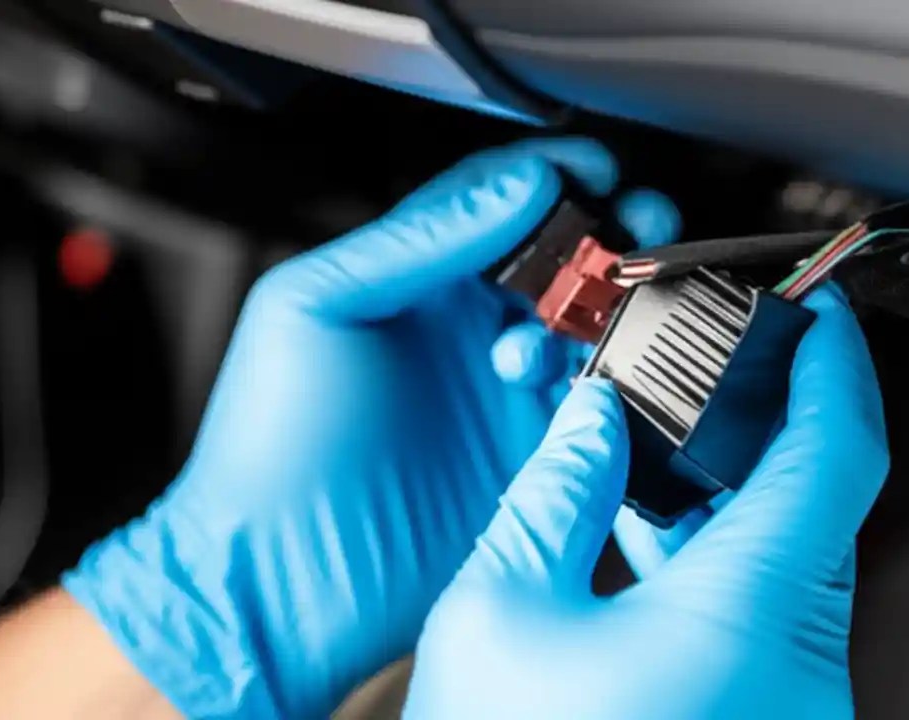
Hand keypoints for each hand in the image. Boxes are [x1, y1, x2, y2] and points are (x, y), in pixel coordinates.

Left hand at [61, 139, 679, 717]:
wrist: (278, 581)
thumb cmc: (268, 444)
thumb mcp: (315, 304)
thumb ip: (417, 239)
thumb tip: (519, 185)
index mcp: (410, 282)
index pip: (495, 201)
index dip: (554, 177)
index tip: (601, 169)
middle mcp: (463, 334)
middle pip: (559, 260)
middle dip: (609, 234)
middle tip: (640, 227)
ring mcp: (502, 399)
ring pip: (587, 330)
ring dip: (612, 311)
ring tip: (604, 316)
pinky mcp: (533, 461)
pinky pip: (598, 406)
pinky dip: (615, 384)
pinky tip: (604, 378)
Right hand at [404, 286, 889, 719]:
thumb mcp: (501, 604)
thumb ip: (558, 487)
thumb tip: (593, 411)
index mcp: (747, 617)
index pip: (836, 451)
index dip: (833, 366)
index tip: (815, 313)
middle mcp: (796, 666)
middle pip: (815, 500)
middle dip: (759, 420)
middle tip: (701, 361)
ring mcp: (789, 703)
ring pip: (789, 558)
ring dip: (727, 491)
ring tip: (652, 437)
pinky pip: (766, 613)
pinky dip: (717, 557)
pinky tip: (644, 529)